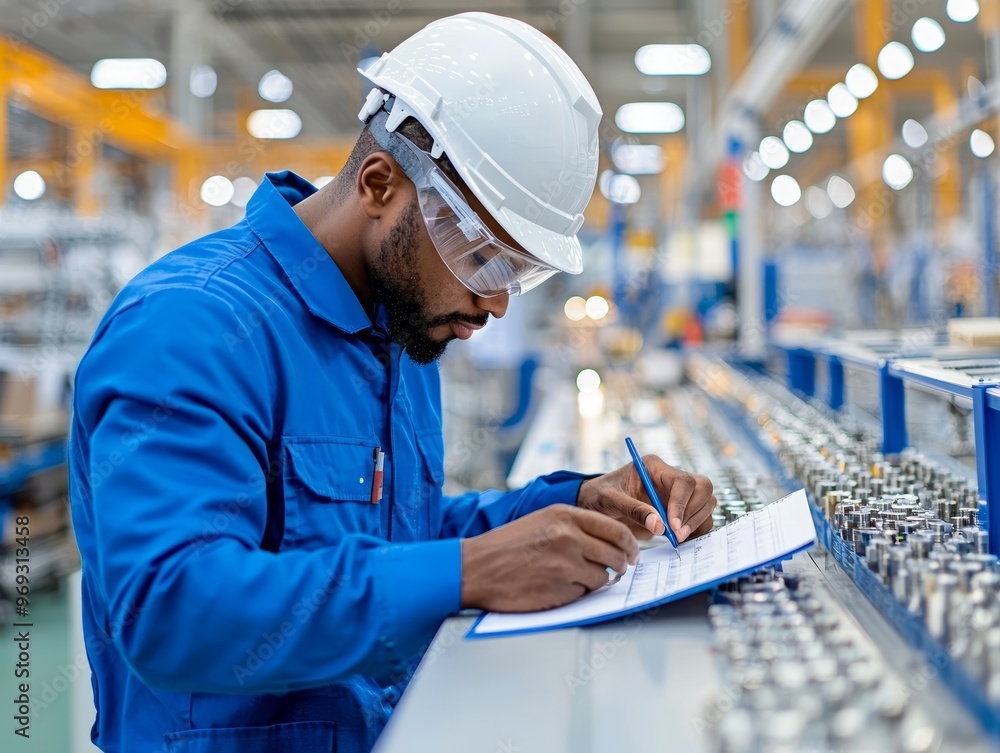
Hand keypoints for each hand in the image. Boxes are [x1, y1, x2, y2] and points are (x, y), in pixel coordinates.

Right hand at [460, 504, 639, 611]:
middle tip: (620, 569)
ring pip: (604, 576)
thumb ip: (575, 527)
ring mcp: (566, 564)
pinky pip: (585, 593)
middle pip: (617, 553)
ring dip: (598, 580)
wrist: (476, 568)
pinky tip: (560, 587)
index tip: (633, 552)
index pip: (616, 529)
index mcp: (565, 516)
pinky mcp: (561, 589)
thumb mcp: (542, 521)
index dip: (630, 544)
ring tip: (578, 578)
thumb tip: (610, 542)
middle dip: (622, 564)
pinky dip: (579, 593)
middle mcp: (569, 536)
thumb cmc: (506, 546)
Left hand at [576, 457, 715, 541]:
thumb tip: (660, 527)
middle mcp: (670, 478)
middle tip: (676, 535)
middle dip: (694, 513)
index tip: (672, 526)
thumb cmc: (599, 496)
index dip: (681, 504)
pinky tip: (680, 541)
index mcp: (654, 467)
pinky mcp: (680, 510)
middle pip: (703, 489)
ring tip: (676, 539)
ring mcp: (677, 494)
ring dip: (697, 523)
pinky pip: (700, 519)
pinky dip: (696, 531)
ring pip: (706, 503)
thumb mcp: (610, 501)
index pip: (682, 481)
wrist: (595, 505)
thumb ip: (633, 510)